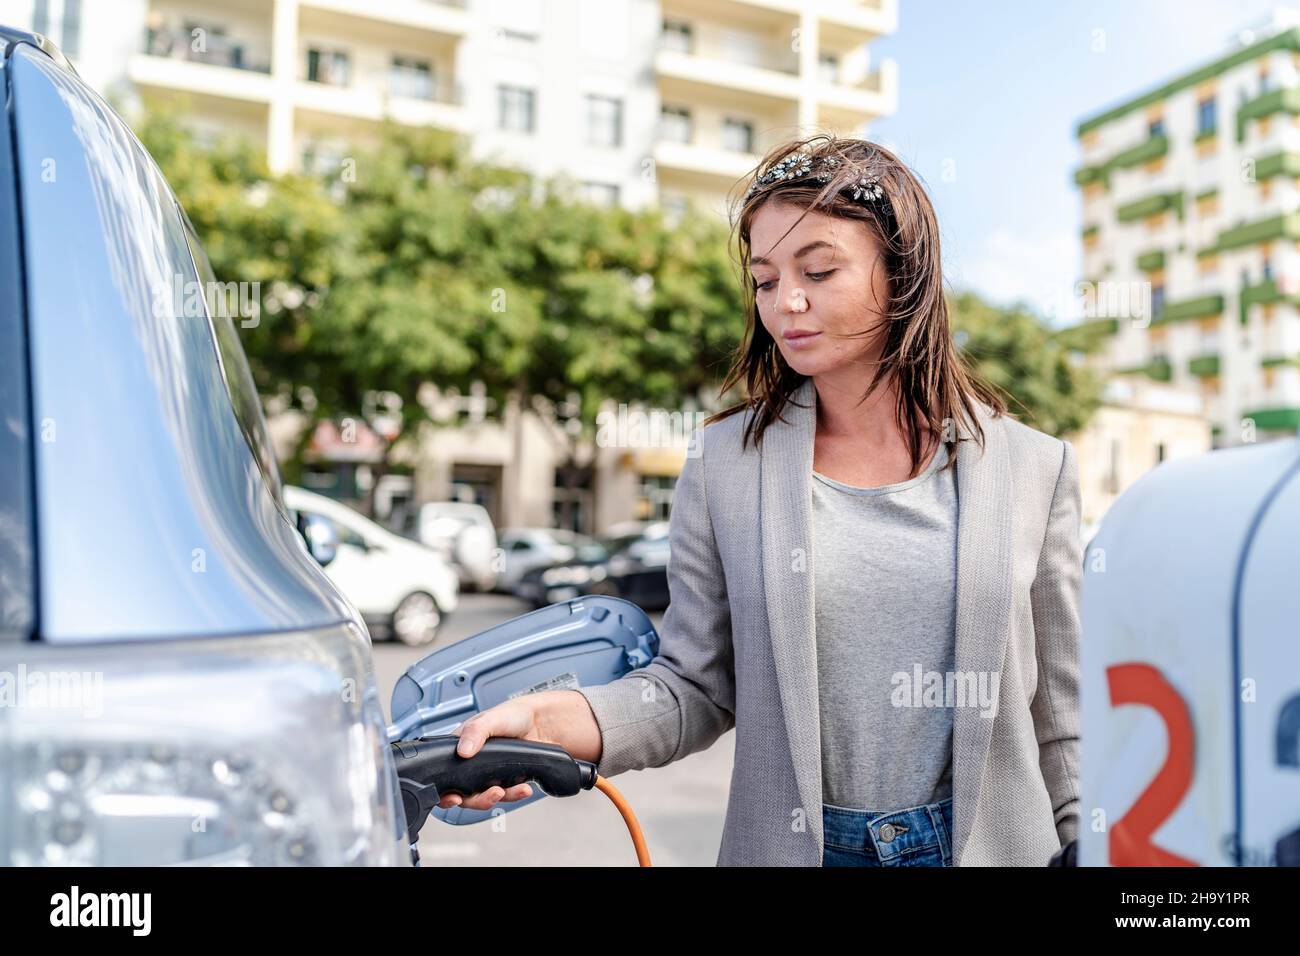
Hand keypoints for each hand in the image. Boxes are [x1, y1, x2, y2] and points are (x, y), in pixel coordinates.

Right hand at [436, 689, 601, 811]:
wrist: (544, 723)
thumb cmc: (515, 714)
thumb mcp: (492, 718)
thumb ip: (475, 732)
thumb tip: (462, 750)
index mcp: (460, 746)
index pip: (445, 772)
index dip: (445, 790)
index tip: (454, 798)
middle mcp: (472, 762)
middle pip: (463, 793)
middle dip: (476, 800)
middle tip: (489, 796)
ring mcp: (488, 774)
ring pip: (483, 797)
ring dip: (495, 798)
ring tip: (507, 791)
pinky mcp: (506, 781)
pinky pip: (506, 795)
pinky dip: (514, 795)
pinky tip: (523, 789)